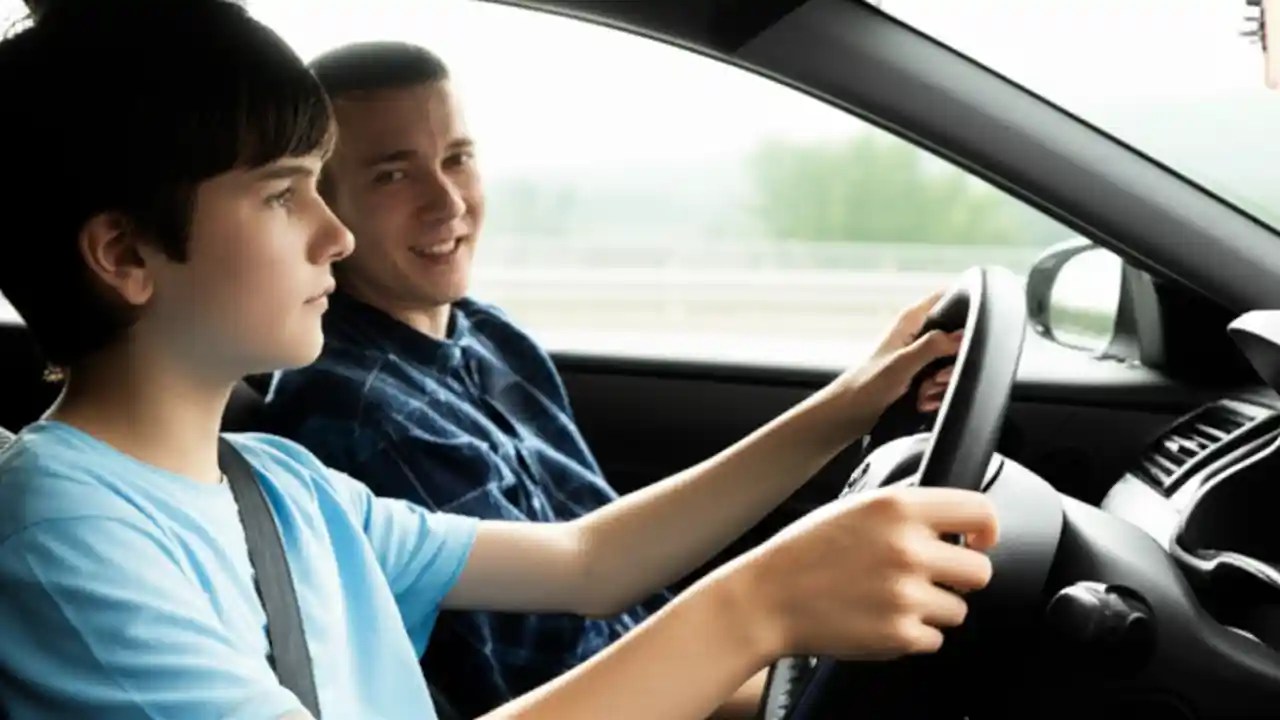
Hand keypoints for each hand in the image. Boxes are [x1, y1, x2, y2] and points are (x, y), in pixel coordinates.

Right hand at [732, 485, 997, 660]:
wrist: (766, 598)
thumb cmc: (805, 552)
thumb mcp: (855, 507)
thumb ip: (905, 512)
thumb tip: (953, 524)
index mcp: (897, 507)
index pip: (979, 511)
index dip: (986, 530)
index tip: (979, 541)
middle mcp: (907, 548)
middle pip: (980, 571)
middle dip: (960, 578)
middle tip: (930, 578)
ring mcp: (906, 594)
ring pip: (959, 609)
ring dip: (934, 609)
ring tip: (891, 600)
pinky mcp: (899, 634)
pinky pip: (935, 639)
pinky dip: (913, 635)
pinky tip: (880, 619)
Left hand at [830, 290, 963, 425]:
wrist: (849, 413)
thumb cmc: (866, 385)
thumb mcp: (902, 364)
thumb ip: (932, 346)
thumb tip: (962, 336)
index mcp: (911, 319)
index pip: (948, 296)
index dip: (966, 308)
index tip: (969, 335)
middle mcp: (917, 333)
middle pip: (957, 336)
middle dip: (954, 361)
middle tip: (937, 377)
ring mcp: (919, 355)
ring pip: (952, 363)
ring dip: (944, 382)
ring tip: (925, 392)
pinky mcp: (919, 375)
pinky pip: (942, 382)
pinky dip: (936, 394)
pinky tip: (924, 402)